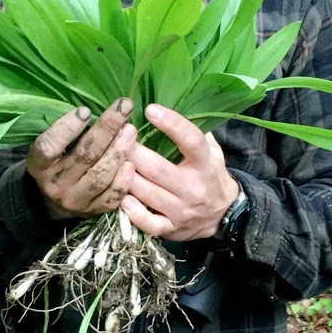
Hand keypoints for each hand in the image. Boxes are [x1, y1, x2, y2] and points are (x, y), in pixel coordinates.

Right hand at [27, 98, 136, 219]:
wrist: (50, 201)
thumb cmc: (55, 161)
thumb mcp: (49, 146)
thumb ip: (66, 131)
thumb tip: (96, 108)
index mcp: (38, 165)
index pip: (49, 147)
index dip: (67, 128)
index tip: (85, 110)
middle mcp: (55, 185)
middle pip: (83, 156)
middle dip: (106, 129)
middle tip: (124, 108)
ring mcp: (74, 201)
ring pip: (99, 177)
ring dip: (118, 152)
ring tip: (130, 131)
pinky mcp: (92, 212)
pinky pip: (111, 197)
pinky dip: (123, 180)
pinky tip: (132, 163)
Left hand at [121, 104, 238, 240]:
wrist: (223, 216)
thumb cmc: (210, 175)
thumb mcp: (213, 152)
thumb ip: (197, 131)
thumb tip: (174, 103)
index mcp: (206, 164)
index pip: (191, 141)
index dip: (171, 124)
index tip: (150, 110)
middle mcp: (194, 188)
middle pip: (157, 168)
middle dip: (132, 152)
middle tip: (114, 135)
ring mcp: (182, 211)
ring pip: (147, 193)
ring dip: (124, 176)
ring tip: (108, 161)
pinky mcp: (172, 229)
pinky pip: (148, 223)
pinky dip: (132, 212)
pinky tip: (121, 197)